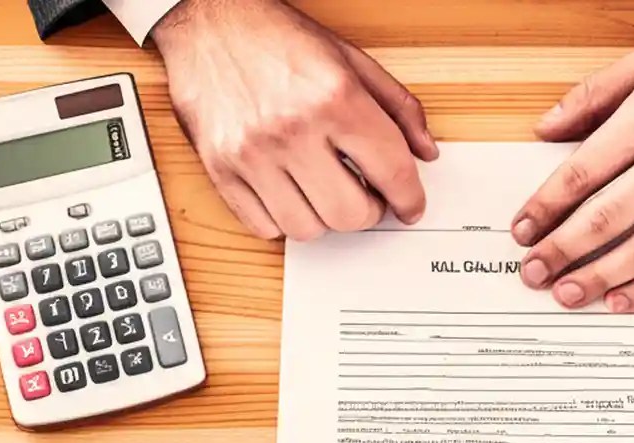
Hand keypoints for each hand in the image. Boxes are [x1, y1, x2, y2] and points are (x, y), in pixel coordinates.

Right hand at [152, 0, 437, 240]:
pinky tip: (290, 192)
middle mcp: (293, 129)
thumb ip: (397, 107)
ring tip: (326, 192)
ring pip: (307, 229)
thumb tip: (424, 151)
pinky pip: (264, 227)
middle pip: (350, 214)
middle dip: (368, 212)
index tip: (410, 207)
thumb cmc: (277, 37)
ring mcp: (253, 153)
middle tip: (367, 197)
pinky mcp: (221, 169)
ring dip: (325, 219)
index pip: (391, 171)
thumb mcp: (351, 60)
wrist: (208, 23)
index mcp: (335, 98)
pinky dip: (284, 220)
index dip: (410, 199)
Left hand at [512, 32, 633, 310]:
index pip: (580, 174)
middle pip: (604, 218)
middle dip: (560, 251)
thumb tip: (545, 128)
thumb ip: (593, 93)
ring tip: (566, 294)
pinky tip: (623, 299)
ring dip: (599, 277)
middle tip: (532, 273)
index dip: (544, 207)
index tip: (522, 229)